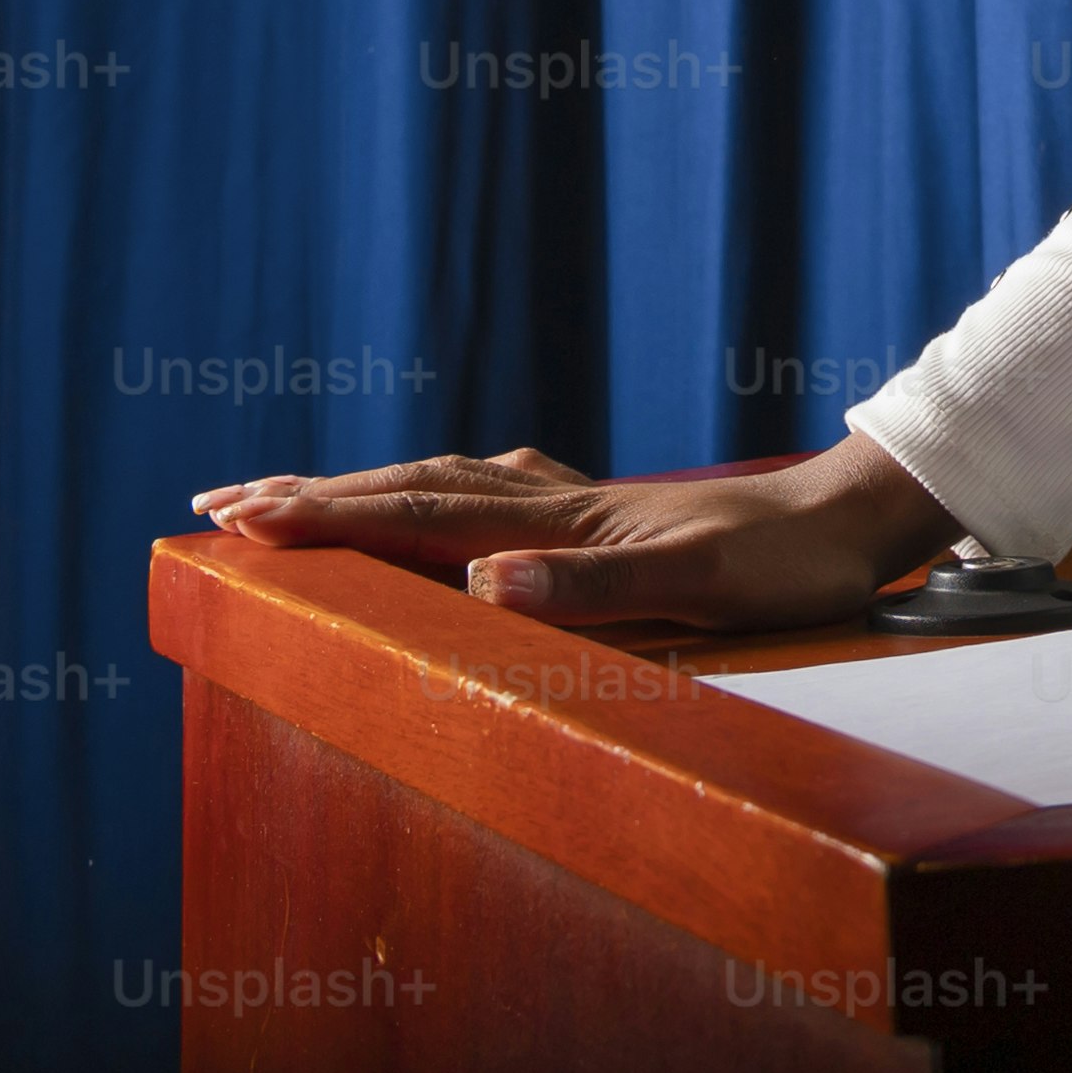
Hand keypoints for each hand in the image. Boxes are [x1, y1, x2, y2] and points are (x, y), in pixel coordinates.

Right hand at [192, 433, 963, 631]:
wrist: (854, 522)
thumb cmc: (784, 567)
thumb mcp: (695, 588)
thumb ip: (590, 591)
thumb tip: (482, 582)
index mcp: (558, 522)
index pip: (416, 516)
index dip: (326, 517)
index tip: (238, 518)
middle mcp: (557, 502)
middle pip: (411, 486)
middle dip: (314, 495)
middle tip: (218, 503)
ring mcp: (582, 502)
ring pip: (445, 482)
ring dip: (367, 487)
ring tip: (299, 494)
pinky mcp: (610, 514)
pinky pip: (494, 490)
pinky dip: (439, 490)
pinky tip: (449, 498)